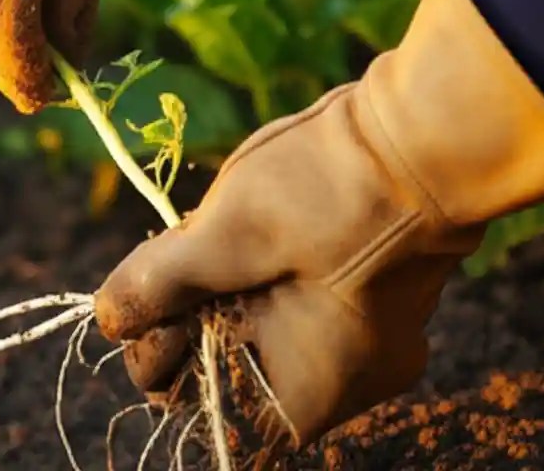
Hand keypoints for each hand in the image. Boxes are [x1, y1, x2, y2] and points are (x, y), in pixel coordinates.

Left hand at [94, 0, 543, 452]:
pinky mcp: (373, 284)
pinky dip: (263, 260)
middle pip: (232, 367)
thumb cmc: (332, 191)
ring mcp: (366, 330)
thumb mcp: (223, 237)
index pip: (208, 415)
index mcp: (311, 391)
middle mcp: (346, 378)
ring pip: (260, 321)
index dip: (165, 359)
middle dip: (193, 309)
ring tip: (226, 228)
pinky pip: (296, 290)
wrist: (436, 128)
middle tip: (190, 250)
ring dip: (225, 278)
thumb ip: (158, 284)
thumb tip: (108, 319)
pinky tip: (256, 219)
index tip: (157, 300)